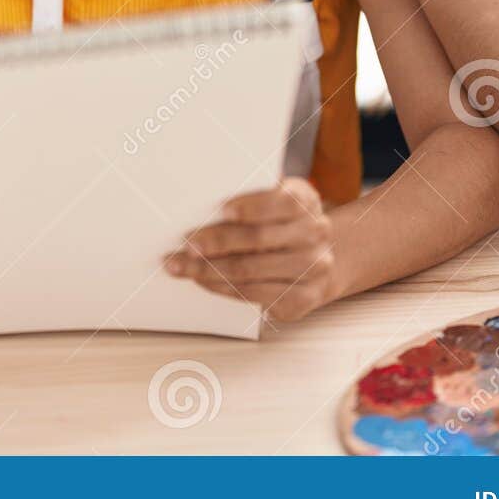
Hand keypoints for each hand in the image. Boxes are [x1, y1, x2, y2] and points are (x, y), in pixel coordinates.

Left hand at [164, 177, 338, 322]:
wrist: (318, 262)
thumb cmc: (281, 225)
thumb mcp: (274, 203)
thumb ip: (248, 202)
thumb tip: (198, 208)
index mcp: (305, 200)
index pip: (282, 201)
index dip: (251, 206)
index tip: (221, 210)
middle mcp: (316, 233)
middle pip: (259, 238)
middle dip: (216, 241)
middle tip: (186, 243)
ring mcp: (313, 268)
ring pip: (250, 269)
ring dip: (208, 269)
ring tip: (180, 266)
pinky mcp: (303, 298)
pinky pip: (253, 293)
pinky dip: (221, 287)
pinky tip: (202, 281)